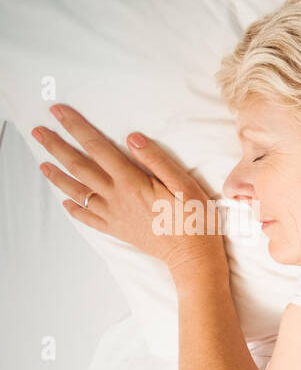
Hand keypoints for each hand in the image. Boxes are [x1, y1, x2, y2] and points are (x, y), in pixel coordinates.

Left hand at [32, 104, 224, 276]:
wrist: (192, 257)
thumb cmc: (194, 220)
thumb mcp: (185, 185)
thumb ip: (157, 160)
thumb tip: (132, 138)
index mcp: (132, 182)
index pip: (98, 148)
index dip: (77, 128)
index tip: (59, 112)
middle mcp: (117, 197)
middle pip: (80, 167)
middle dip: (57, 146)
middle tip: (38, 132)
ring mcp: (114, 215)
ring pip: (78, 192)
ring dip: (58, 176)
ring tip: (43, 164)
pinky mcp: (117, 230)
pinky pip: (89, 218)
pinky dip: (74, 210)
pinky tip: (65, 203)